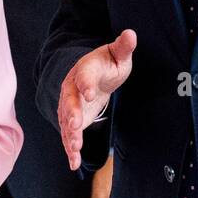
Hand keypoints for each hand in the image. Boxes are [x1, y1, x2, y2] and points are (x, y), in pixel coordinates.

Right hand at [59, 30, 135, 169]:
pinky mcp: (72, 120)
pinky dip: (70, 149)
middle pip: (69, 101)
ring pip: (66, 121)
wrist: (92, 75)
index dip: (86, 84)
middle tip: (74, 125)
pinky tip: (74, 164)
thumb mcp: (118, 55)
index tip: (89, 93)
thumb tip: (131, 34)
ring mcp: (69, 105)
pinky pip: (69, 134)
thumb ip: (123, 47)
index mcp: (85, 69)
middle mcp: (72, 88)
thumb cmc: (107, 64)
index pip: (84, 76)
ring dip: (70, 135)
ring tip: (75, 149)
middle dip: (71, 113)